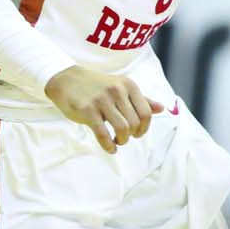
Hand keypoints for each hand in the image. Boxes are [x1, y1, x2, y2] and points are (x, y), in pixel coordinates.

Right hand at [45, 66, 166, 153]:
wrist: (67, 80)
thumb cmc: (97, 87)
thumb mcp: (121, 88)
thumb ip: (141, 99)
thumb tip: (162, 108)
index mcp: (128, 85)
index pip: (146, 112)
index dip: (145, 128)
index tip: (137, 133)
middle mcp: (117, 91)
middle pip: (135, 123)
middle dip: (132, 135)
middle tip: (124, 138)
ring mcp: (102, 100)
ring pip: (122, 129)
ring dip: (122, 141)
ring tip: (117, 141)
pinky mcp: (87, 110)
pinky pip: (103, 134)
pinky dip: (109, 146)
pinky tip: (109, 148)